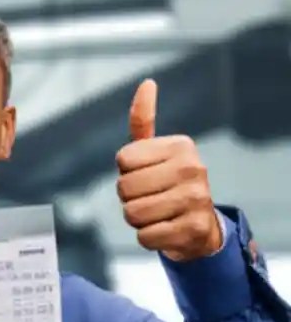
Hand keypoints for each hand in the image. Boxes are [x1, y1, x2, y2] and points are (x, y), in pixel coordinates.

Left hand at [116, 78, 222, 261]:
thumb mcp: (155, 152)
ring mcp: (196, 199)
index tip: (147, 174)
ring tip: (158, 213)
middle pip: (124, 188)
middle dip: (129, 198)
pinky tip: (167, 230)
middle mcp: (194, 168)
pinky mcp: (194, 228)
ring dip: (137, 219)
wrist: (199, 226)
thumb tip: (147, 83)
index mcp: (181, 146)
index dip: (126, 172)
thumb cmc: (167, 184)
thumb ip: (144, 121)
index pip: (122, 159)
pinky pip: (144, 236)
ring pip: (132, 213)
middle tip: (152, 197)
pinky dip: (148, 237)